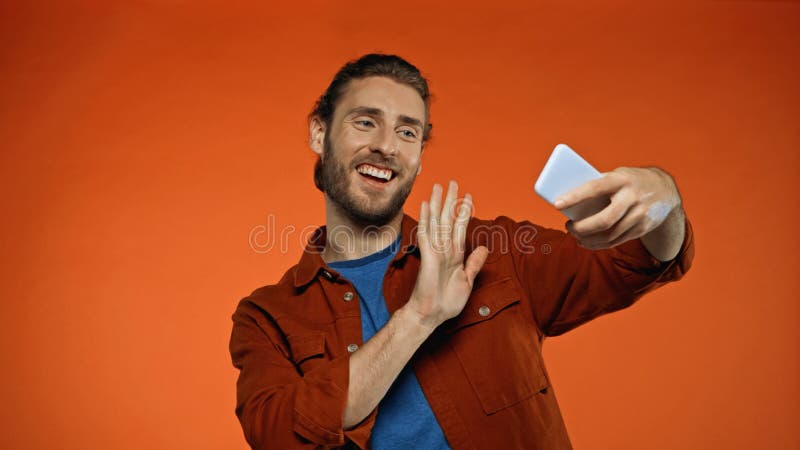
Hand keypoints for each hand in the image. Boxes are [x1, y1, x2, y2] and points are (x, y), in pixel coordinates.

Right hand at [404, 181, 488, 329]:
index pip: (460, 227)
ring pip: (437, 222)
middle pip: (448, 219)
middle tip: (453, 183)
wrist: (432, 314)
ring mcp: (435, 251)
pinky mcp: (428, 256)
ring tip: (438, 187)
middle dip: (451, 201)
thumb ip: (474, 263)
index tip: (468, 197)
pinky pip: (427, 234)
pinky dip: (426, 219)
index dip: (464, 211)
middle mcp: (445, 249)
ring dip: (437, 204)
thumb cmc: (447, 301)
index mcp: (455, 254)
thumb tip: (484, 248)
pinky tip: (425, 206)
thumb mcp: (467, 280)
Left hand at [554, 167, 681, 249]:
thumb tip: (571, 203)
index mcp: (621, 179)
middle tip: (568, 228)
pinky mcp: (643, 228)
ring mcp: (640, 214)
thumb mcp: (617, 176)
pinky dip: (599, 244)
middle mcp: (632, 197)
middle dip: (582, 228)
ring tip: (575, 236)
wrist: (665, 190)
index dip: (575, 197)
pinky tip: (587, 242)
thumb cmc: (630, 181)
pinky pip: (617, 241)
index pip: (594, 188)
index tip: (556, 204)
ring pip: (610, 235)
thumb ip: (599, 186)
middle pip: (604, 220)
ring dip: (588, 239)